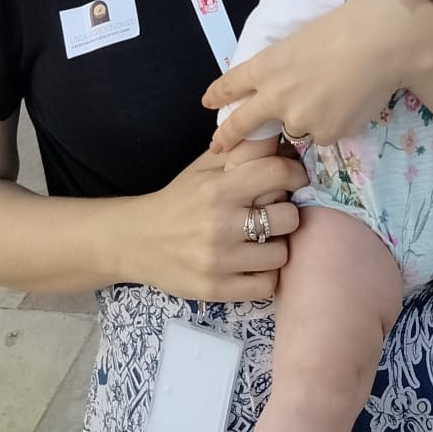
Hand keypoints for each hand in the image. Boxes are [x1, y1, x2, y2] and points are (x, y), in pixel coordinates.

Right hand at [112, 139, 308, 300]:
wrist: (137, 241)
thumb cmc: (179, 201)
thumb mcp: (203, 168)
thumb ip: (240, 152)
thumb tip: (283, 141)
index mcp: (217, 189)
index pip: (276, 174)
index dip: (296, 174)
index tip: (296, 180)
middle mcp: (219, 225)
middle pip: (288, 218)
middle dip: (285, 214)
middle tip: (273, 214)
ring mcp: (218, 261)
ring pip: (281, 255)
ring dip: (276, 246)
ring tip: (261, 241)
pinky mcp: (216, 290)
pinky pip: (267, 285)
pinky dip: (264, 275)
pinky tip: (252, 264)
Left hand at [206, 0, 410, 151]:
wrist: (384, 42)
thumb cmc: (348, 26)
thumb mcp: (301, 40)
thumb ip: (286, 67)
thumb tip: (288, 86)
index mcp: (267, 65)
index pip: (231, 83)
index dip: (217, 94)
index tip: (207, 101)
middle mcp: (275, 96)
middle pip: (243, 123)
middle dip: (228, 137)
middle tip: (217, 147)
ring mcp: (299, 119)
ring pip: (297, 127)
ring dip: (308, 118)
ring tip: (337, 91)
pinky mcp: (325, 135)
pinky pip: (325, 134)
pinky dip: (335, 124)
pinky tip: (352, 102)